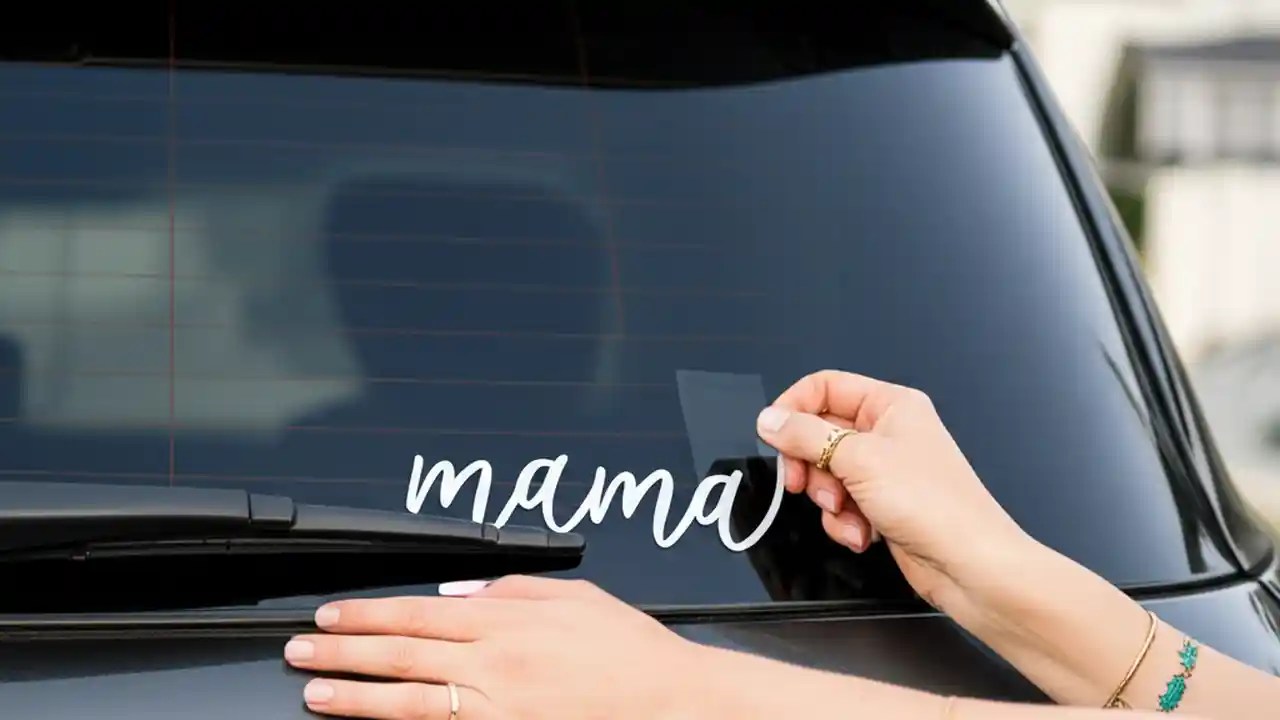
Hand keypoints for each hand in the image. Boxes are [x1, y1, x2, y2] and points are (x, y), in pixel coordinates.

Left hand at [283, 575, 709, 719]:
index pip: (418, 611)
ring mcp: (499, 708)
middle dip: (343, 652)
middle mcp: (495, 664)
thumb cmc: (631, 651)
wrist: (675, 703)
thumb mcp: (575, 597)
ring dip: (356, 697)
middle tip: (300, 650)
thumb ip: (510, 588)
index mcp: (508, 621)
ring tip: (316, 694)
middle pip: (401, 653)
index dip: (367, 613)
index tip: (330, 614)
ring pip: (410, 701)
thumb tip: (456, 589)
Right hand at [754, 370, 1031, 612]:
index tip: (773, 437)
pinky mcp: (882, 504)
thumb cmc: (934, 505)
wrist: (969, 565)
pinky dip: (843, 521)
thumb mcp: (859, 460)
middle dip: (809, 465)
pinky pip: (841, 504)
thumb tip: (769, 419)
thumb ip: (805, 436)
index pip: (825, 387)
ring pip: (826, 473)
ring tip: (847, 514)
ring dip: (827, 500)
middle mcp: (888, 432)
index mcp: (891, 404)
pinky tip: (862, 534)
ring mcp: (885, 470)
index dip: (794, 408)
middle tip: (801, 484)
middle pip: (819, 433)